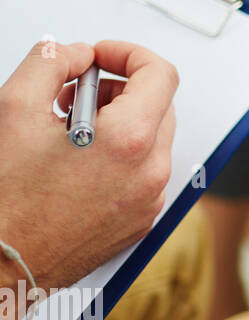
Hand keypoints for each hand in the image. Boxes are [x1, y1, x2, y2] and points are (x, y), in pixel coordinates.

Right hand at [0, 40, 177, 314]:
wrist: (1, 266)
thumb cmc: (6, 199)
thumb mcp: (14, 108)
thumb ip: (51, 62)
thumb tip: (78, 54)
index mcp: (130, 141)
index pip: (161, 74)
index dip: (129, 54)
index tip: (101, 56)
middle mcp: (151, 172)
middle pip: (160, 105)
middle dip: (120, 88)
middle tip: (74, 95)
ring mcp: (150, 199)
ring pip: (154, 139)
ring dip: (121, 121)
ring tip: (70, 130)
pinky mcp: (141, 220)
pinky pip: (146, 172)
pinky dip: (122, 155)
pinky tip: (79, 162)